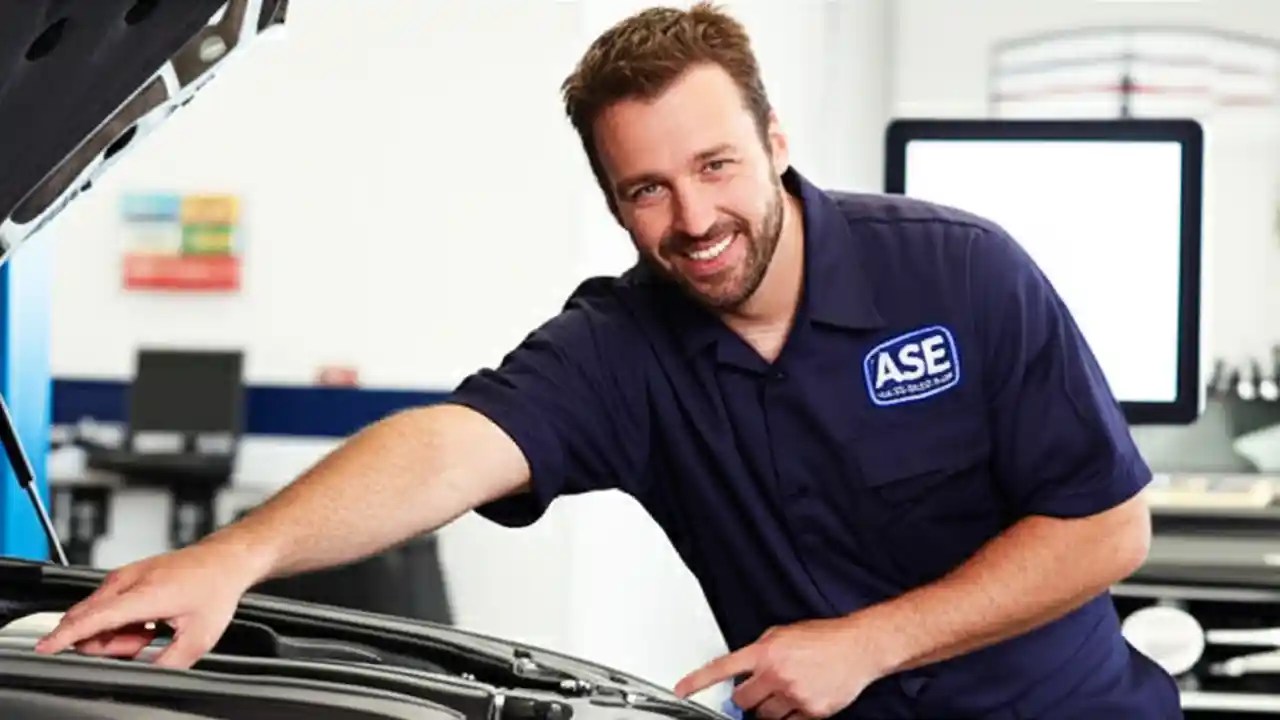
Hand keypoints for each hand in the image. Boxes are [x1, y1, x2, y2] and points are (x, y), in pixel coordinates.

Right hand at [34, 537, 266, 667]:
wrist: (225, 561)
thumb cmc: (215, 589)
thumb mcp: (198, 637)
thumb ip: (167, 663)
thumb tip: (144, 676)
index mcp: (144, 594)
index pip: (93, 618)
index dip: (65, 636)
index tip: (46, 648)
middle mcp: (127, 581)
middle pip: (88, 621)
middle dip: (107, 645)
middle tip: (143, 644)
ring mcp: (124, 577)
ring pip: (96, 617)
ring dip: (117, 635)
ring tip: (150, 632)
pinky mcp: (125, 578)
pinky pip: (106, 608)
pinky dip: (122, 623)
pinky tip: (148, 623)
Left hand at [674, 617, 886, 718]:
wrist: (857, 648)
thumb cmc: (823, 638)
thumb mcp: (783, 634)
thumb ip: (760, 650)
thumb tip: (743, 667)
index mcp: (765, 651)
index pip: (722, 668)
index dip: (698, 682)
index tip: (682, 690)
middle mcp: (776, 673)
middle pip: (742, 701)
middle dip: (745, 699)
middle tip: (758, 690)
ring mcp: (793, 694)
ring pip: (763, 715)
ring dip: (767, 708)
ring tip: (785, 691)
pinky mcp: (810, 711)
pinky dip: (789, 716)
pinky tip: (800, 699)